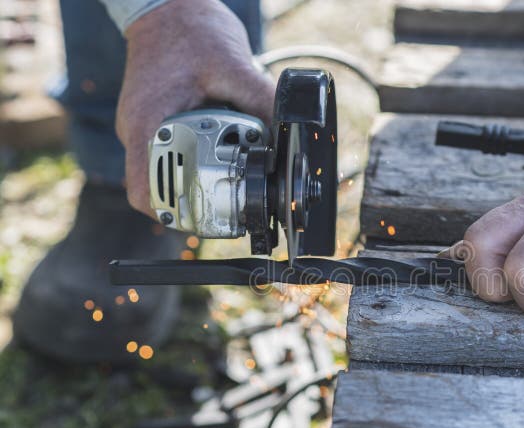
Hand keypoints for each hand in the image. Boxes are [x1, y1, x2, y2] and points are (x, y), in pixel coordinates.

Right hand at [116, 0, 275, 216]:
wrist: (169, 6)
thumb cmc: (193, 30)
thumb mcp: (234, 64)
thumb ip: (262, 100)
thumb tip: (291, 135)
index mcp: (148, 122)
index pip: (142, 190)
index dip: (171, 214)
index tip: (205, 216)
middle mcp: (138, 130)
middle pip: (155, 188)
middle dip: (191, 198)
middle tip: (229, 197)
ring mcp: (143, 126)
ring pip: (163, 172)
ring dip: (193, 179)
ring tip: (228, 172)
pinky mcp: (154, 120)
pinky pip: (170, 152)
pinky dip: (193, 159)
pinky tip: (221, 151)